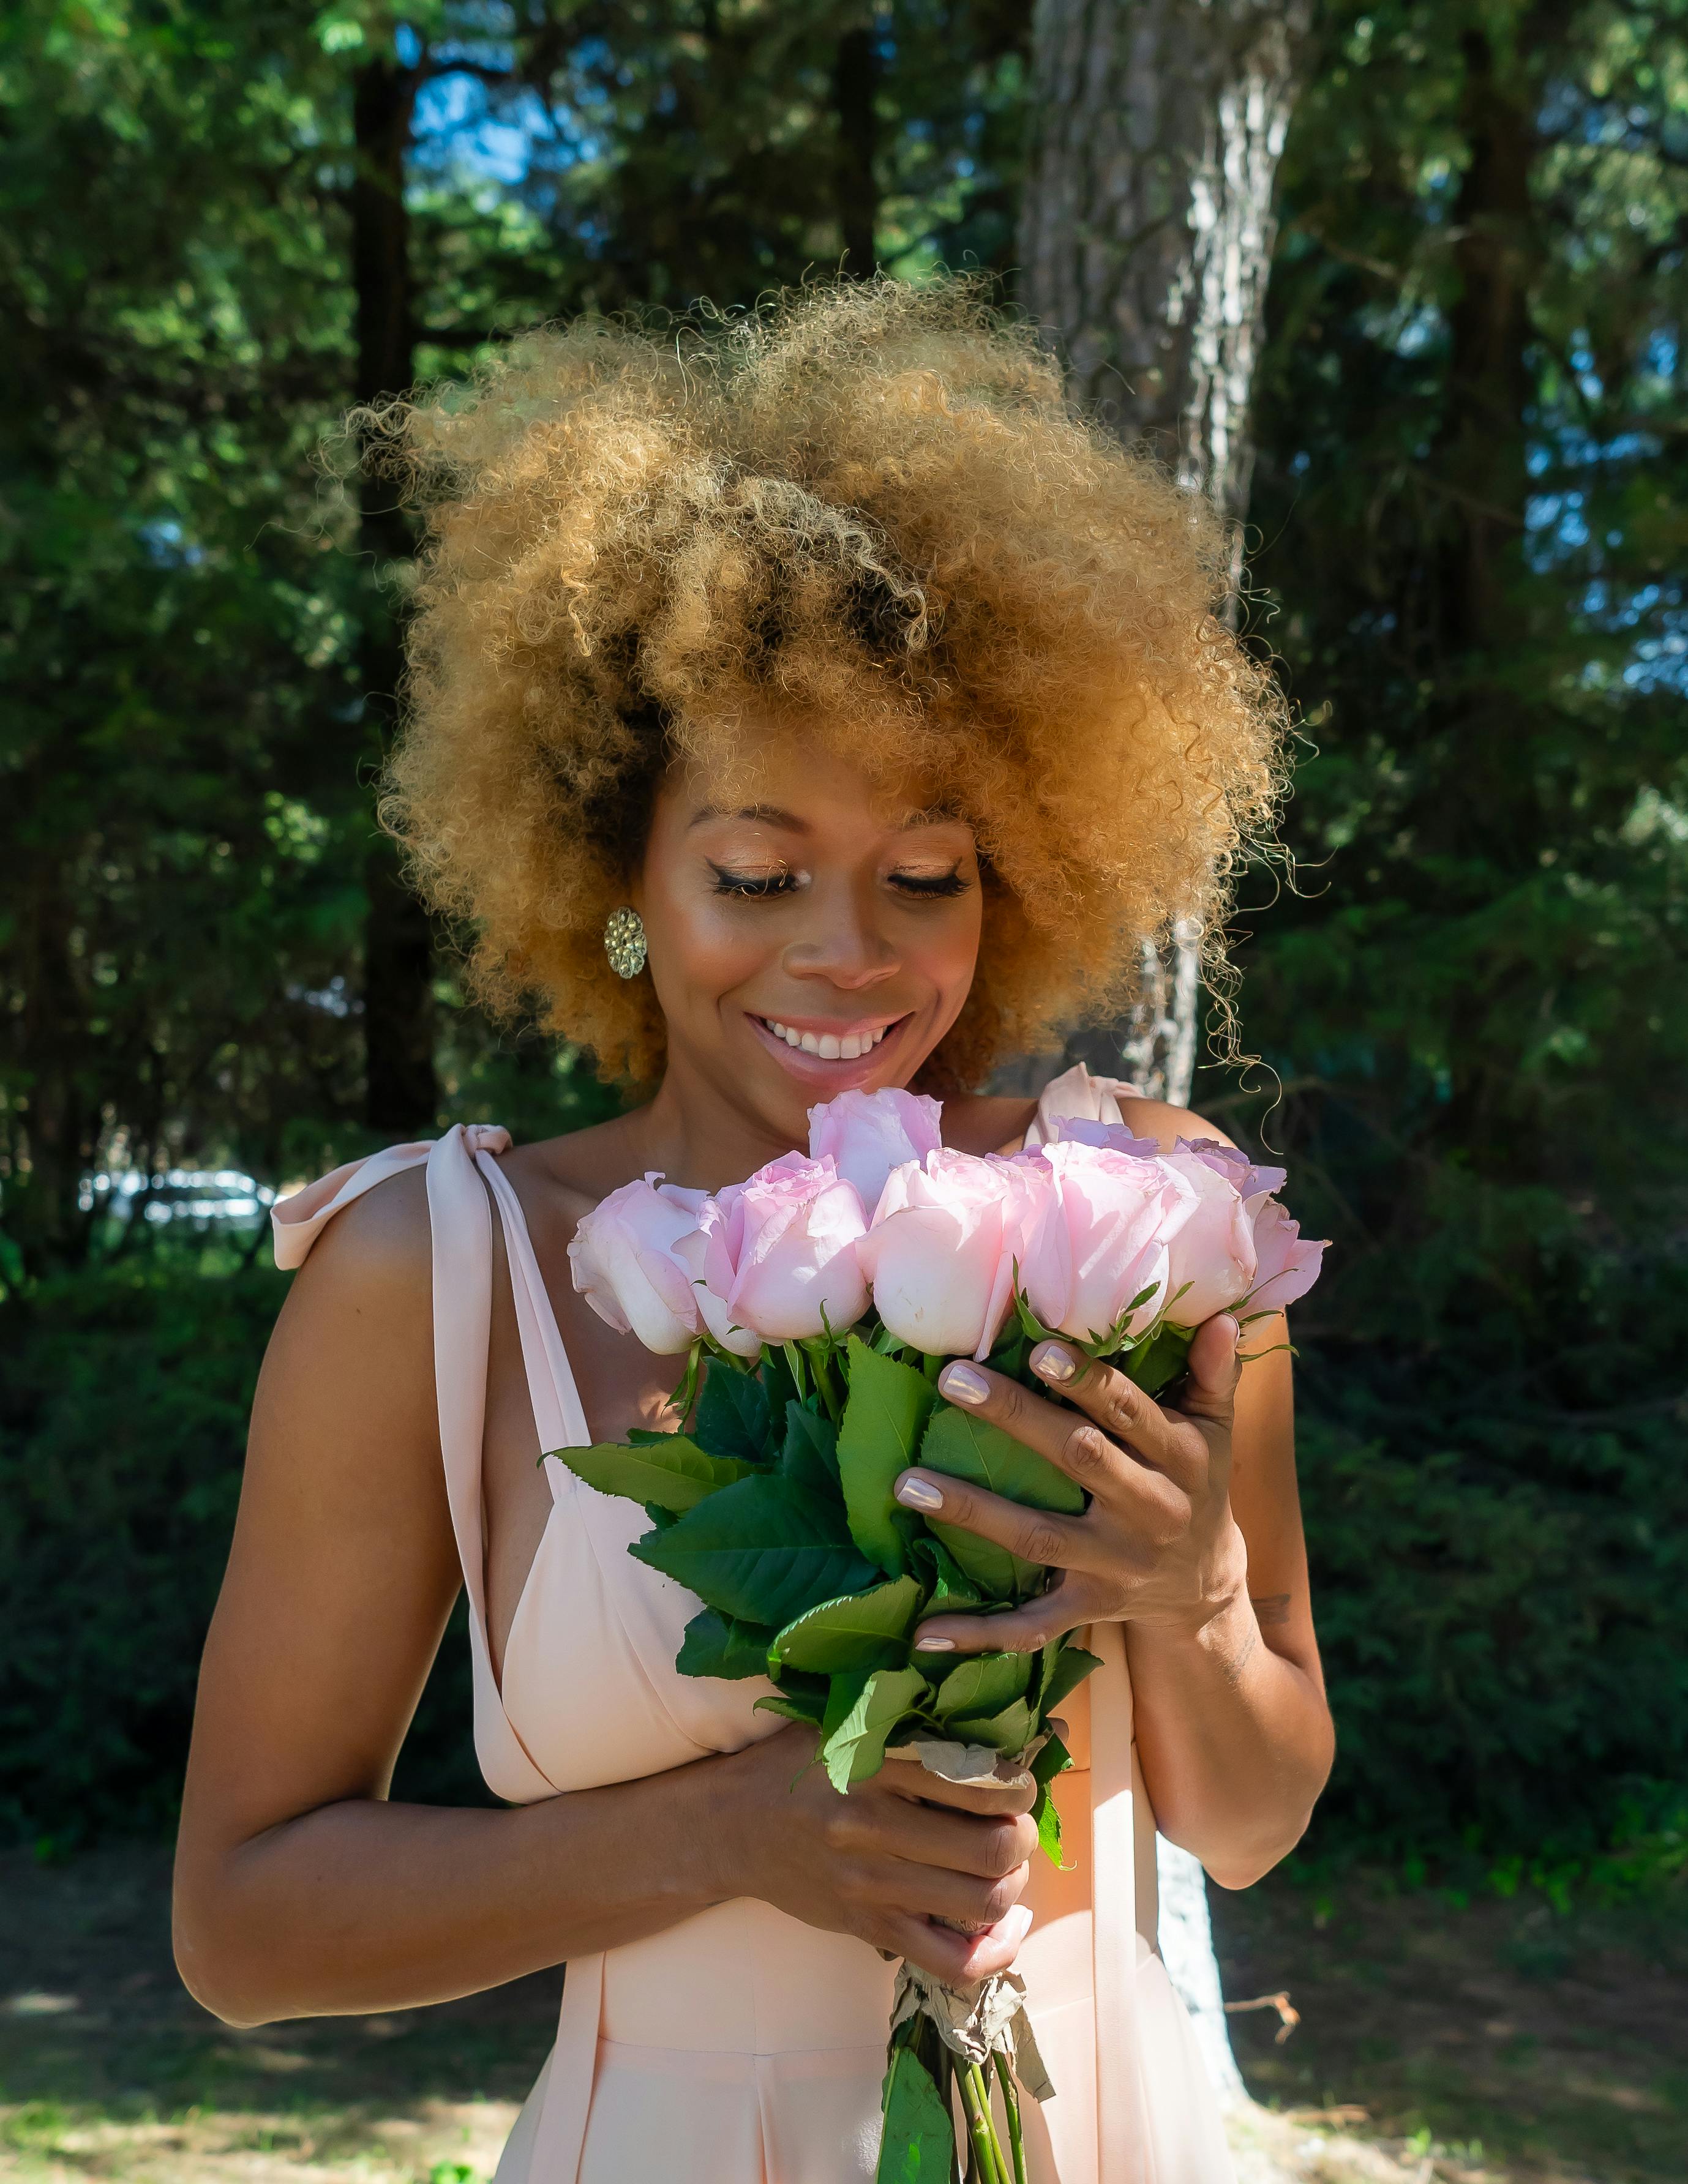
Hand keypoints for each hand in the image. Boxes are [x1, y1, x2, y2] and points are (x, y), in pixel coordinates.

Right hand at [708, 1723, 1037, 1983]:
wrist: (731, 1827)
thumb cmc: (795, 1764)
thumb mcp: (843, 1719)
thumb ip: (911, 1716)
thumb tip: (1000, 1711)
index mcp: (873, 1767)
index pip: (977, 1781)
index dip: (1018, 1784)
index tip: (1017, 1779)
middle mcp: (875, 1830)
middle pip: (992, 1849)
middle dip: (1023, 1835)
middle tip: (1017, 1821)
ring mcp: (874, 1888)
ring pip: (983, 1904)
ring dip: (1015, 1882)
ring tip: (1007, 1862)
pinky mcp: (871, 1930)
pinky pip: (951, 1962)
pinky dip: (996, 1951)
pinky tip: (1008, 1923)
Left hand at [894, 1314, 1248, 1654]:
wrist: (1207, 1588)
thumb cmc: (1197, 1483)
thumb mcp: (1216, 1428)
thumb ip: (1213, 1372)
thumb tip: (1219, 1316)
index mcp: (1180, 1458)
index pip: (1129, 1413)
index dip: (1086, 1382)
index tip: (1038, 1350)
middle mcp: (1150, 1512)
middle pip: (1079, 1460)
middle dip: (1016, 1418)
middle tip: (954, 1380)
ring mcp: (1115, 1565)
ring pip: (1039, 1536)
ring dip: (973, 1511)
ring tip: (908, 1483)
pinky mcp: (1087, 1606)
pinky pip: (1030, 1625)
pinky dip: (979, 1633)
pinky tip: (922, 1631)